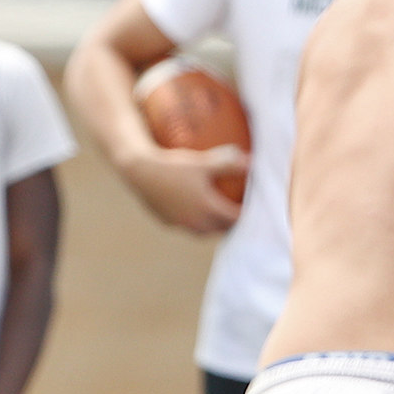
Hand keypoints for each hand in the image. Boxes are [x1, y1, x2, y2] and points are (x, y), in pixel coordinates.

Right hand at [123, 144, 245, 234]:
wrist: (140, 172)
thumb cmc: (174, 166)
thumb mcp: (203, 162)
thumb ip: (229, 163)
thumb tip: (252, 162)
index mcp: (208, 209)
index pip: (235, 219)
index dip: (246, 214)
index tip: (253, 207)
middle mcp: (195, 222)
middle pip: (221, 229)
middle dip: (232, 223)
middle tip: (239, 213)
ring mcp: (180, 224)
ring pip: (203, 231)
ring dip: (213, 225)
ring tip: (220, 216)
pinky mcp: (167, 222)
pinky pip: (186, 225)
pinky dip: (194, 221)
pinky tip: (194, 209)